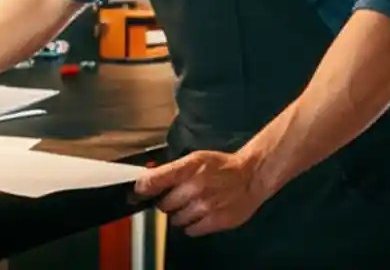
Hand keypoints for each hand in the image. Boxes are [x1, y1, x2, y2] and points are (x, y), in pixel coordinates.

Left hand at [133, 151, 267, 236]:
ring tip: (192, 204)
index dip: (142, 188)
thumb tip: (146, 180)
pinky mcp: (215, 221)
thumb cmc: (221, 167)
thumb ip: (171, 170)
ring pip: (176, 220)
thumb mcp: (196, 159)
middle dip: (167, 202)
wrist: (251, 176)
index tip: (139, 191)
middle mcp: (196, 187)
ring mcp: (206, 206)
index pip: (155, 180)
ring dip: (180, 214)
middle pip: (163, 205)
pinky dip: (192, 225)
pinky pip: (190, 230)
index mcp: (189, 168)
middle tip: (178, 196)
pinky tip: (200, 214)